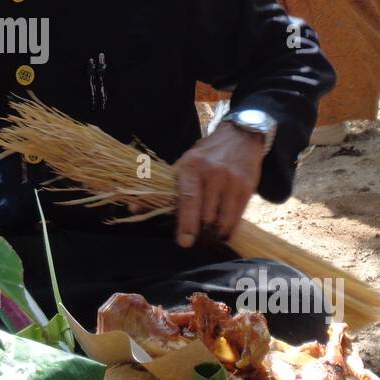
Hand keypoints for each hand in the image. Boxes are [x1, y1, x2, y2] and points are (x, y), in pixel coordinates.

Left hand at [171, 122, 264, 246]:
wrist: (239, 137)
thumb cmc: (206, 155)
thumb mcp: (183, 165)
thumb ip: (161, 189)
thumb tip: (133, 209)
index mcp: (191, 166)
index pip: (188, 199)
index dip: (186, 223)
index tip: (184, 241)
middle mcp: (213, 173)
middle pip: (205, 214)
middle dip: (199, 232)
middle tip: (194, 241)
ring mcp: (232, 181)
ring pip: (222, 219)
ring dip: (214, 234)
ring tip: (208, 239)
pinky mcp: (247, 188)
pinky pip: (237, 217)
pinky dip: (229, 229)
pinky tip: (223, 233)